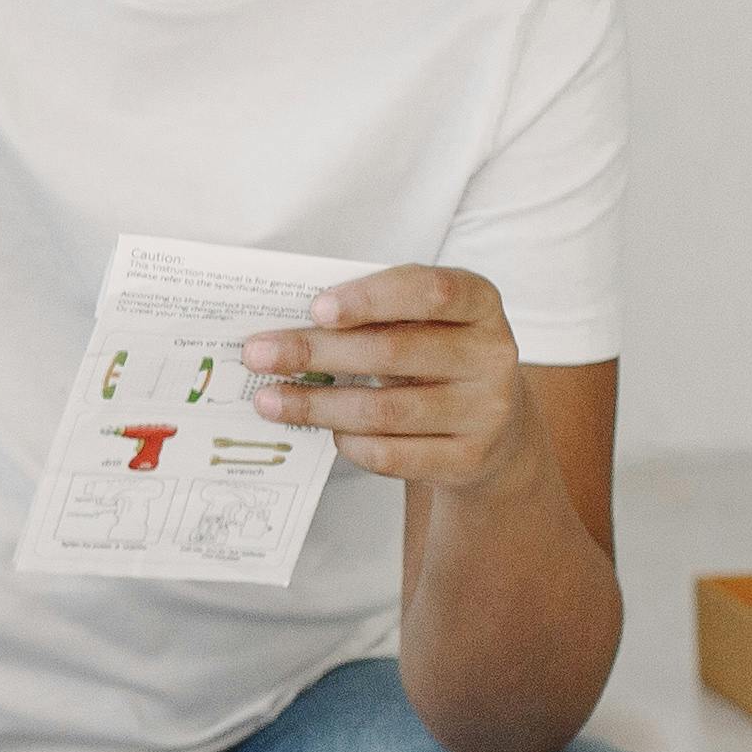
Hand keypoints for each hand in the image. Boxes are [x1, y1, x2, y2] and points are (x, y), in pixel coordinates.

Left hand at [246, 267, 545, 495]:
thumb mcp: (422, 322)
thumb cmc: (435, 356)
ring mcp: (485, 411)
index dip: (372, 298)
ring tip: (268, 399)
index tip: (315, 308)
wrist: (495, 427)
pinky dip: (349, 443)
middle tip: (256, 354)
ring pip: (385, 409)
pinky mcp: (469, 459)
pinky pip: (393, 454)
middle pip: (394, 352)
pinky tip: (325, 431)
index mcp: (480, 303)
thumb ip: (374, 314)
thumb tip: (284, 325)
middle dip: (316, 353)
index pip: (432, 292)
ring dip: (316, 405)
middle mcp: (492, 355)